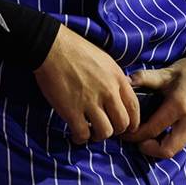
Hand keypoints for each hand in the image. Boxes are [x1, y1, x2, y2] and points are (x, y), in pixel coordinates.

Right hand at [34, 24, 139, 144]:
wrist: (51, 47)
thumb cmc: (76, 49)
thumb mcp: (104, 59)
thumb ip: (114, 78)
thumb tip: (120, 93)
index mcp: (117, 77)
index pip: (134, 107)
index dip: (132, 122)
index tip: (127, 128)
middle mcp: (108, 91)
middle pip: (122, 123)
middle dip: (115, 130)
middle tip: (105, 127)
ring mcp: (90, 101)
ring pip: (105, 132)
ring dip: (97, 135)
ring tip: (90, 130)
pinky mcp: (71, 110)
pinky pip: (83, 134)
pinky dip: (80, 138)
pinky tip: (76, 132)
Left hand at [123, 36, 185, 159]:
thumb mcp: (169, 72)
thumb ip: (146, 77)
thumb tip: (125, 81)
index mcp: (178, 105)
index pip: (151, 130)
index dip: (134, 134)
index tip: (123, 131)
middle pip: (164, 150)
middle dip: (146, 148)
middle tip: (133, 138)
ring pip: (174, 149)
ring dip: (157, 147)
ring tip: (144, 136)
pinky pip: (182, 143)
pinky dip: (168, 142)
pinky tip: (158, 132)